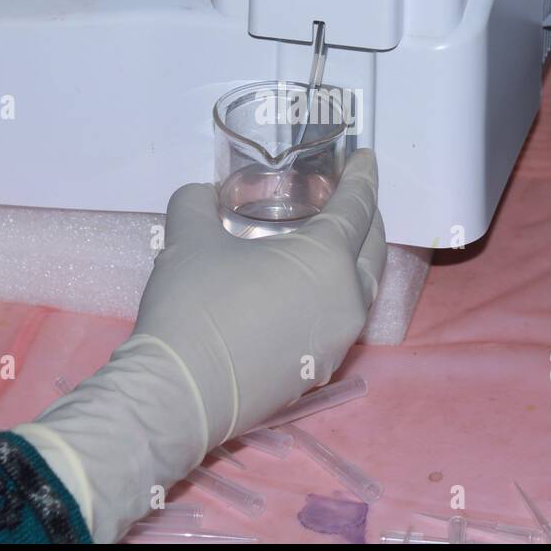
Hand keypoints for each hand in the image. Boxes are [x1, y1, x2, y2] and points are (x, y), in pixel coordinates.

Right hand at [13, 150, 384, 541]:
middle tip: (350, 195)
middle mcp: (346, 298)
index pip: (357, 205)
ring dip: (354, 257)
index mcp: (327, 257)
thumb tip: (201, 196)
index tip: (366, 157)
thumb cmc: (195, 305)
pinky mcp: (319, 369)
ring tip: (333, 240)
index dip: (361, 176)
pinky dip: (335, 293)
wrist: (179, 393)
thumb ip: (197, 203)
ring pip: (361, 286)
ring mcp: (337, 339)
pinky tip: (307, 289)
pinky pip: (340, 318)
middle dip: (367, 216)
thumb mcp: (189, 238)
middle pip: (371, 248)